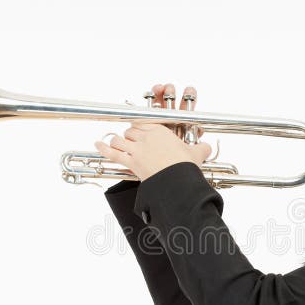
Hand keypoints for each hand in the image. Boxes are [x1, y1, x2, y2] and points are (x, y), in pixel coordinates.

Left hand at [94, 83, 211, 180]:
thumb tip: (208, 148)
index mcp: (160, 131)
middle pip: (130, 131)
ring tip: (117, 144)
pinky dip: (103, 149)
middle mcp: (146, 137)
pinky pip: (113, 153)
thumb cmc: (186, 166)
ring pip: (120, 140)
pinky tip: (97, 144)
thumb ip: (201, 149)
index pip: (144, 123)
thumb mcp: (196, 154)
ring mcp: (137, 149)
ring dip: (117, 142)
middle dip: (129, 136)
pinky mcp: (131, 162)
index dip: (140, 128)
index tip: (139, 130)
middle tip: (131, 142)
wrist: (178, 180)